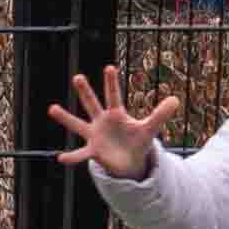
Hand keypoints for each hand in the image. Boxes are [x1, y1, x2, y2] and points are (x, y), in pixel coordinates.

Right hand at [43, 64, 177, 178]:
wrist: (129, 161)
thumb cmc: (136, 141)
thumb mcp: (150, 128)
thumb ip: (160, 114)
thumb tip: (176, 99)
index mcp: (116, 114)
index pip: (114, 96)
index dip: (112, 83)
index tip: (109, 67)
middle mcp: (102, 121)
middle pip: (92, 104)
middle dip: (86, 92)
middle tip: (78, 76)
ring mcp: (95, 135)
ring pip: (78, 124)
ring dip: (66, 117)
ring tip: (52, 108)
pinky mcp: (93, 151)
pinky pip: (80, 154)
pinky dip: (72, 157)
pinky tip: (60, 158)